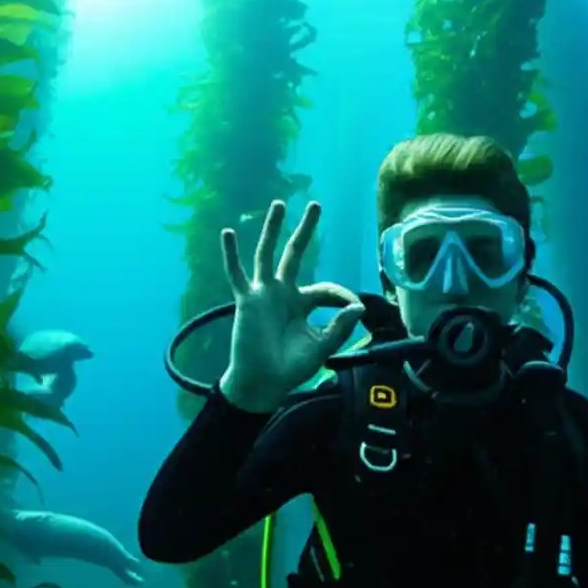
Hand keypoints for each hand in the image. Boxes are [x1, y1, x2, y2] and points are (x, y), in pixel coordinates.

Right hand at [217, 200, 364, 411]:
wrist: (263, 383)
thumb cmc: (290, 367)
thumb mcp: (322, 346)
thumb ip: (340, 326)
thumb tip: (358, 305)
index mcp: (303, 304)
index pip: (326, 288)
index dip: (342, 294)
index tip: (354, 306)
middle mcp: (283, 293)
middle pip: (295, 254)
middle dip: (305, 230)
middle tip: (315, 204)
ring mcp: (264, 293)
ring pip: (268, 254)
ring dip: (273, 229)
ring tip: (280, 204)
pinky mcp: (247, 300)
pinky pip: (236, 274)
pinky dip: (231, 255)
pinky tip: (228, 233)